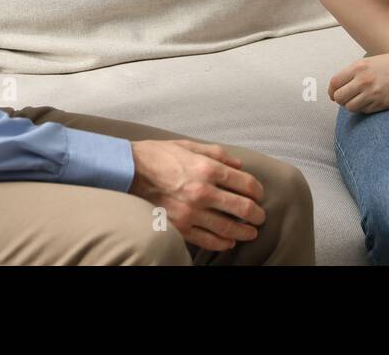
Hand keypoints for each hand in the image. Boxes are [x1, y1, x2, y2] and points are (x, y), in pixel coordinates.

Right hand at [127, 138, 266, 251]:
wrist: (128, 171)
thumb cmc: (158, 156)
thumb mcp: (189, 145)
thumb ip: (217, 154)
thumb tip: (238, 165)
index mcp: (207, 169)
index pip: (245, 184)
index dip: (258, 191)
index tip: (259, 194)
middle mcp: (203, 192)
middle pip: (242, 208)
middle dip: (257, 214)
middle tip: (261, 217)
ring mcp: (191, 212)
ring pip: (228, 228)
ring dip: (244, 232)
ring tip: (251, 233)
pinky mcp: (179, 227)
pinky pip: (207, 240)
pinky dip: (222, 243)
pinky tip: (229, 242)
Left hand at [328, 47, 388, 113]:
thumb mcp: (373, 61)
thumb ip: (357, 72)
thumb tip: (341, 86)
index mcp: (359, 66)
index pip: (334, 83)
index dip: (332, 91)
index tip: (334, 94)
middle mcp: (363, 80)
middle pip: (339, 97)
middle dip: (341, 100)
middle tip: (348, 99)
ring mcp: (372, 93)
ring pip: (350, 107)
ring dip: (353, 106)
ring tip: (361, 101)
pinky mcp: (382, 104)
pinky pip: (364, 111)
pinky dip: (365, 109)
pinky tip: (372, 103)